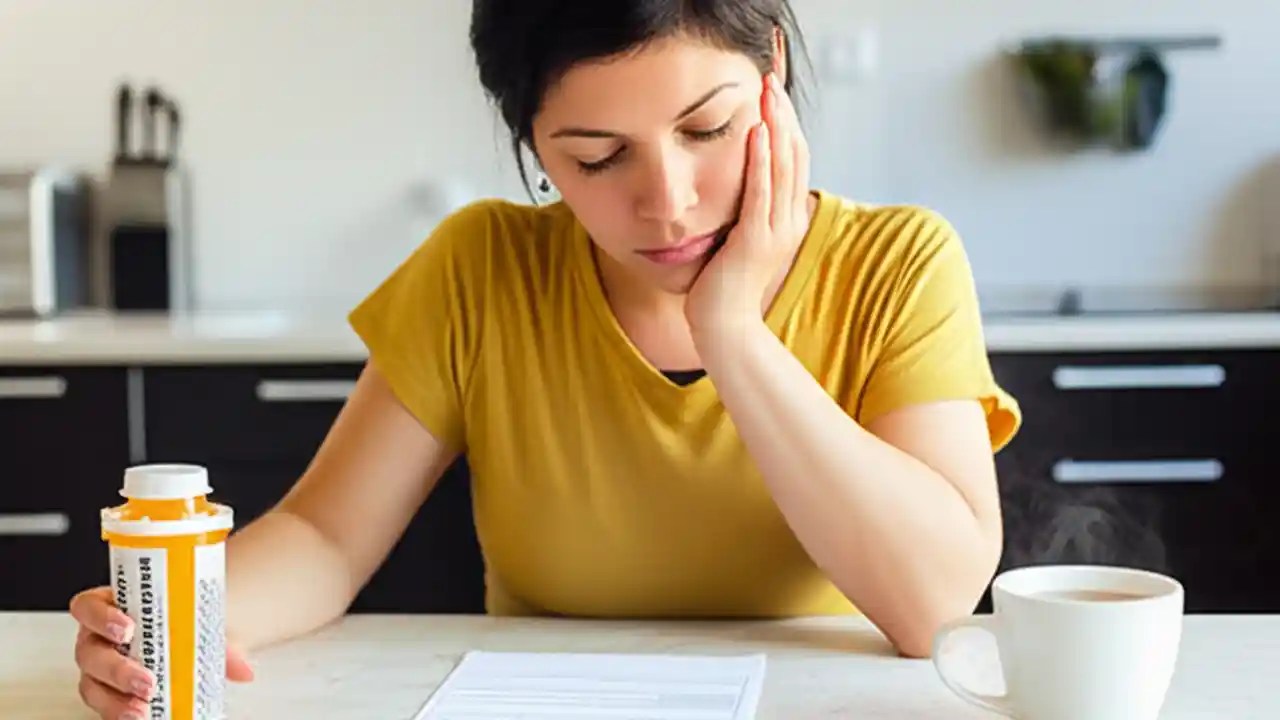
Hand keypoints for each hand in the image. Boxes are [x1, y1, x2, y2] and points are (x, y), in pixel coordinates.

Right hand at [70, 586, 254, 718]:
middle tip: (147, 681)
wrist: (187, 642)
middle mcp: (97, 638)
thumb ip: (222, 645)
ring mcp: (98, 668)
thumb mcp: (199, 625)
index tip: (127, 628)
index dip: (100, 616)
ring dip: (116, 700)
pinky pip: (104, 705)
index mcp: (112, 608)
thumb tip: (244, 670)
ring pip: (92, 685)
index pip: (88, 607)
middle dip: (117, 669)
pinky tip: (139, 716)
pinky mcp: (105, 692)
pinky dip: (119, 713)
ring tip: (142, 709)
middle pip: (90, 653)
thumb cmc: (181, 624)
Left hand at [686, 71, 810, 333]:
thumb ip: (745, 212)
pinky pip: (762, 193)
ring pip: (783, 167)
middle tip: (770, 77)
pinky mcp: (754, 240)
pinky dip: (761, 161)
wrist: (724, 329)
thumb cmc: (724, 287)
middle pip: (794, 154)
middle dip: (782, 114)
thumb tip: (736, 184)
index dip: (786, 123)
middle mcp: (787, 220)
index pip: (794, 159)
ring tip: (766, 92)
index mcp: (786, 218)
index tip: (773, 92)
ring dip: (775, 126)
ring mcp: (774, 230)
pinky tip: (756, 132)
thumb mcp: (739, 239)